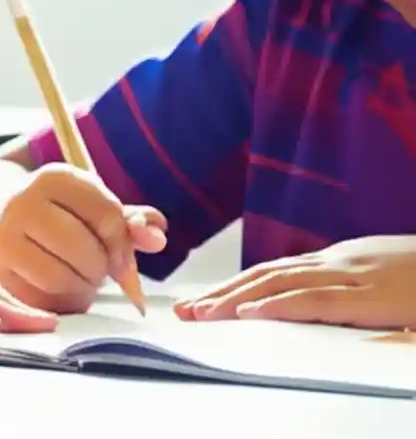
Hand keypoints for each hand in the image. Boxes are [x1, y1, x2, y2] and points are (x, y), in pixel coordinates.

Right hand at [0, 164, 167, 313]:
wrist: (10, 227)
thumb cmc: (65, 221)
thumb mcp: (99, 213)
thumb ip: (132, 224)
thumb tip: (156, 236)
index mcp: (55, 178)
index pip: (105, 213)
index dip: (122, 243)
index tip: (122, 258)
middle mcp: (22, 201)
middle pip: (82, 248)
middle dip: (100, 268)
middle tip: (98, 271)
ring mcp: (3, 236)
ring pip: (59, 277)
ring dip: (80, 288)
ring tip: (79, 280)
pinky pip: (39, 299)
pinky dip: (59, 302)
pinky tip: (60, 291)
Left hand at [175, 235, 415, 329]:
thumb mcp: (390, 284)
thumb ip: (353, 294)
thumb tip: (319, 307)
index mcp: (343, 260)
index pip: (276, 271)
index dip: (236, 285)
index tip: (203, 301)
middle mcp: (341, 262)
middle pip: (266, 275)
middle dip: (222, 293)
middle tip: (186, 312)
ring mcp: (356, 275)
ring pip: (281, 284)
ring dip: (237, 300)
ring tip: (203, 315)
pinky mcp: (373, 295)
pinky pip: (317, 300)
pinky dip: (280, 305)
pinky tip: (252, 314)